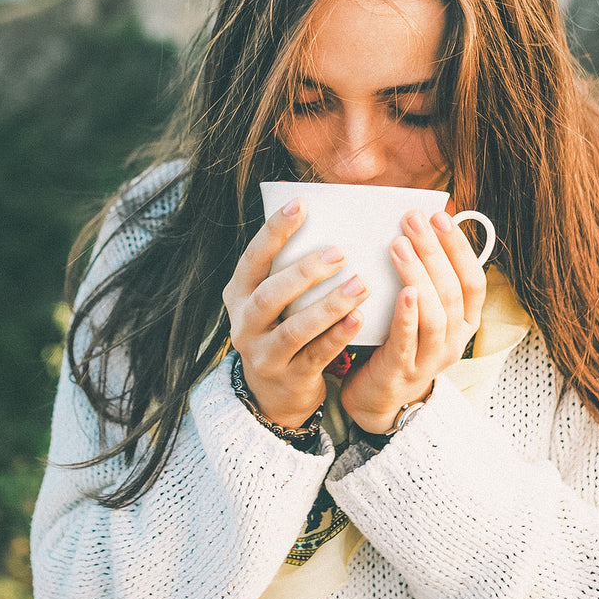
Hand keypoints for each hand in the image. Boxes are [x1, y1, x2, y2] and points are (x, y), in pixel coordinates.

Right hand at [223, 199, 367, 427]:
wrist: (273, 394)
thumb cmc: (280, 329)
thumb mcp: (272, 301)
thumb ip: (288, 270)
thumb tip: (328, 221)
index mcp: (238, 295)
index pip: (253, 258)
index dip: (274, 231)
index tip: (300, 204)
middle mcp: (244, 324)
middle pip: (269, 294)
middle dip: (304, 271)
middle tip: (339, 252)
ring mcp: (264, 355)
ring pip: (295, 328)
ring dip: (329, 305)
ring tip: (360, 284)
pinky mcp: (288, 378)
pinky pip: (315, 355)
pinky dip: (337, 336)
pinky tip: (359, 318)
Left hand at [340, 208, 488, 433]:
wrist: (377, 397)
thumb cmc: (398, 341)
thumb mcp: (420, 310)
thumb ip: (424, 277)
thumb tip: (417, 227)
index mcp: (465, 322)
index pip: (474, 280)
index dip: (459, 247)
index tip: (441, 216)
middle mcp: (455, 340)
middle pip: (452, 290)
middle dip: (434, 251)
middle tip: (413, 219)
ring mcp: (431, 358)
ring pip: (435, 314)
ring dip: (419, 274)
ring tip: (399, 245)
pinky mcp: (403, 370)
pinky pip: (409, 340)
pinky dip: (408, 314)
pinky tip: (403, 292)